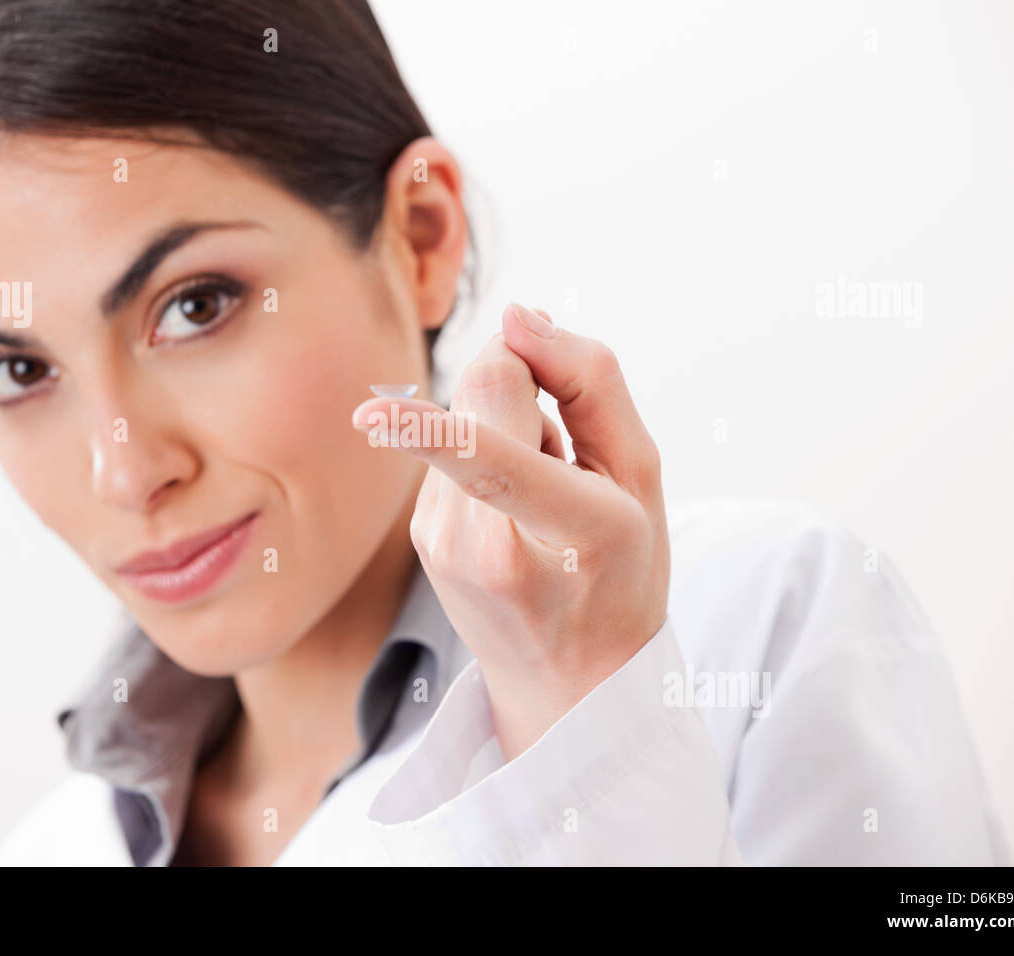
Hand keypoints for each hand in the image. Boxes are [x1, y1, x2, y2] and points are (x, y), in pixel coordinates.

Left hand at [351, 302, 669, 759]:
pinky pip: (448, 446)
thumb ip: (593, 385)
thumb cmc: (622, 574)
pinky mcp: (420, 532)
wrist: (568, 683)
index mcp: (568, 538)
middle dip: (526, 378)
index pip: (495, 466)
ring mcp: (439, 543)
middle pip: (481, 395)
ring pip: (463, 410)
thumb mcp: (642, 479)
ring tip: (543, 494)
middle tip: (568, 437)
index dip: (436, 429)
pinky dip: (486, 451)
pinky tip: (512, 507)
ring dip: (508, 421)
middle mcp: (481, 547)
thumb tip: (518, 317)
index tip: (371, 415)